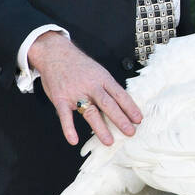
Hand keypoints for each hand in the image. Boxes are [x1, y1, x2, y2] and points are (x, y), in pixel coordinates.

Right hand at [28, 31, 142, 146]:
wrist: (55, 53)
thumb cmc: (79, 65)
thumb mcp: (98, 71)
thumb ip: (107, 87)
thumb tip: (122, 102)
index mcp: (103, 79)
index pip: (120, 94)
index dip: (130, 108)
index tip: (138, 119)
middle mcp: (91, 86)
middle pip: (108, 104)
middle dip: (121, 119)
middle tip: (130, 132)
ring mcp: (75, 93)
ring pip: (90, 112)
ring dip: (100, 128)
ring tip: (109, 141)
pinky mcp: (60, 99)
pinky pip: (65, 116)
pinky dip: (68, 129)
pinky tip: (74, 140)